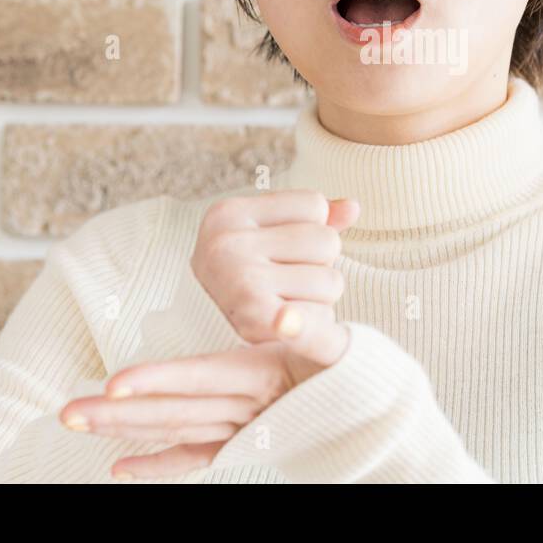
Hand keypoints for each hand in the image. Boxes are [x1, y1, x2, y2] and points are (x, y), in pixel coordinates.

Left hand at [58, 190, 360, 479]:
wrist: (370, 410)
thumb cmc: (350, 365)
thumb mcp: (336, 343)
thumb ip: (311, 329)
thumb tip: (288, 313)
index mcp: (260, 374)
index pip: (200, 378)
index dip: (158, 381)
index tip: (114, 383)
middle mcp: (244, 408)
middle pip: (173, 413)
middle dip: (118, 414)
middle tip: (67, 412)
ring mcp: (239, 431)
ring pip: (174, 433)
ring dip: (123, 432)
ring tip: (77, 422)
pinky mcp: (242, 445)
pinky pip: (195, 461)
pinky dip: (157, 466)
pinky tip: (119, 469)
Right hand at [192, 189, 359, 365]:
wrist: (189, 338)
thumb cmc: (236, 280)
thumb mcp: (261, 236)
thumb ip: (307, 219)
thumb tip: (353, 208)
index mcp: (229, 213)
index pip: (314, 204)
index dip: (308, 229)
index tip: (275, 252)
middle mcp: (229, 243)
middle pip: (327, 241)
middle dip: (315, 267)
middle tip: (280, 286)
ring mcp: (240, 280)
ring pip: (331, 282)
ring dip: (316, 301)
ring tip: (280, 308)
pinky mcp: (255, 318)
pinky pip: (317, 318)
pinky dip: (314, 327)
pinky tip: (292, 326)